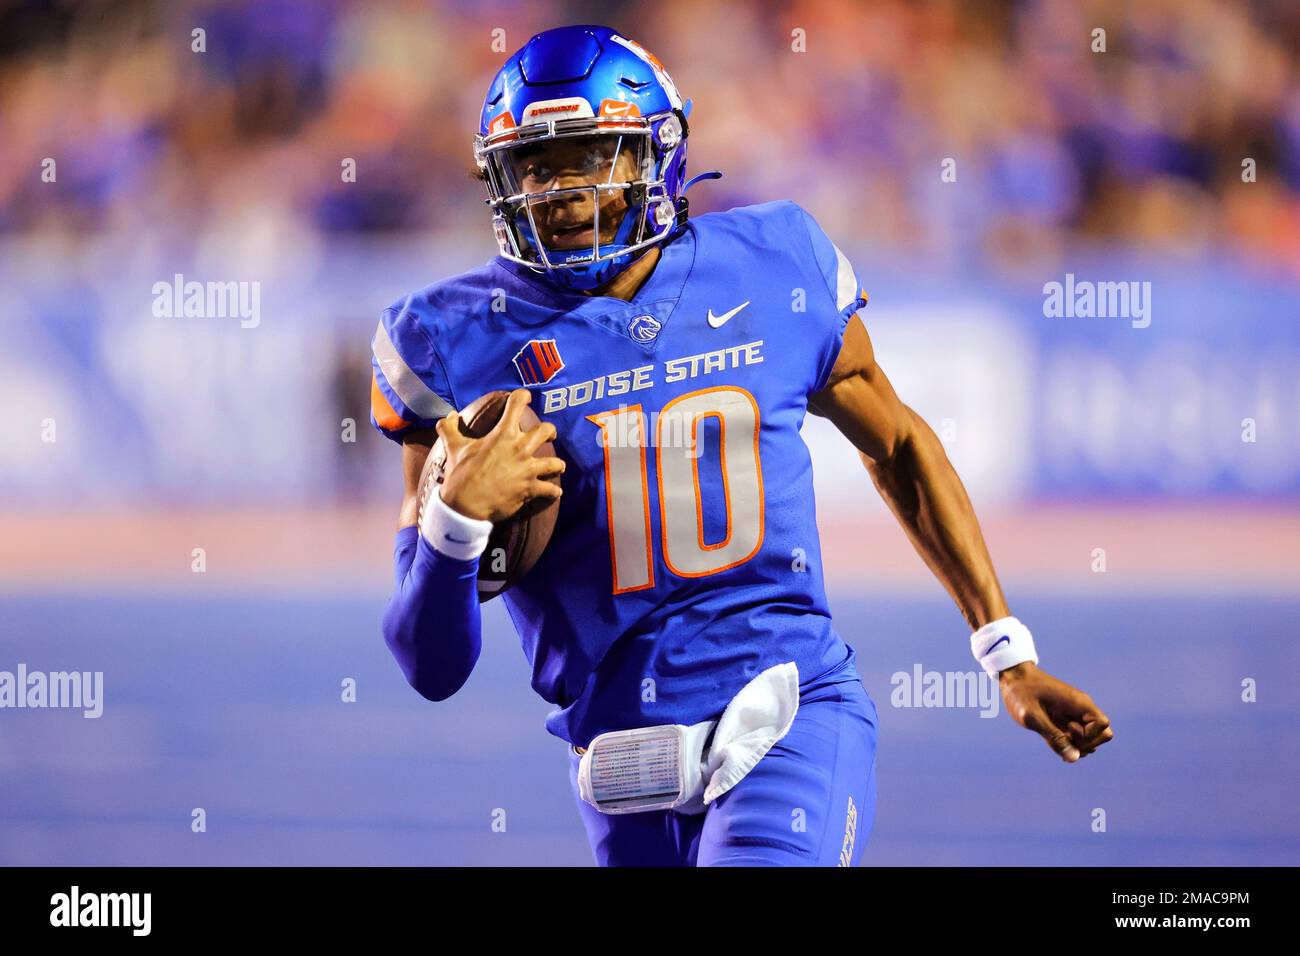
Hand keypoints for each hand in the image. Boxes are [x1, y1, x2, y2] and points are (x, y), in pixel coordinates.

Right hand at [436, 389, 564, 521]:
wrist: (466, 505)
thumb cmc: (461, 474)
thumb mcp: (454, 448)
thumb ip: (450, 429)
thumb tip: (448, 416)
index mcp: (503, 434)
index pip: (517, 404)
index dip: (523, 396)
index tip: (525, 397)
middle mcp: (520, 448)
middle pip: (546, 430)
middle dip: (550, 431)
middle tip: (548, 435)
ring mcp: (528, 469)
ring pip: (555, 462)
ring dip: (557, 464)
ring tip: (557, 465)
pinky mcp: (530, 488)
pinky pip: (550, 490)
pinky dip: (554, 491)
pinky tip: (556, 492)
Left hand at [998, 662, 1113, 762]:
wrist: (1013, 677)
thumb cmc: (1021, 693)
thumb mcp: (1032, 717)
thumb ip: (1054, 738)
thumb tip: (1075, 758)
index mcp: (1078, 703)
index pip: (1103, 725)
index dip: (1089, 736)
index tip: (1067, 731)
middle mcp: (1081, 707)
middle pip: (1104, 733)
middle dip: (1087, 744)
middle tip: (1064, 739)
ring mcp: (1074, 713)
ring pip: (1092, 736)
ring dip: (1079, 745)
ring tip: (1056, 741)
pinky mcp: (1066, 718)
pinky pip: (1078, 736)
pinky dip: (1070, 743)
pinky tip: (1053, 742)